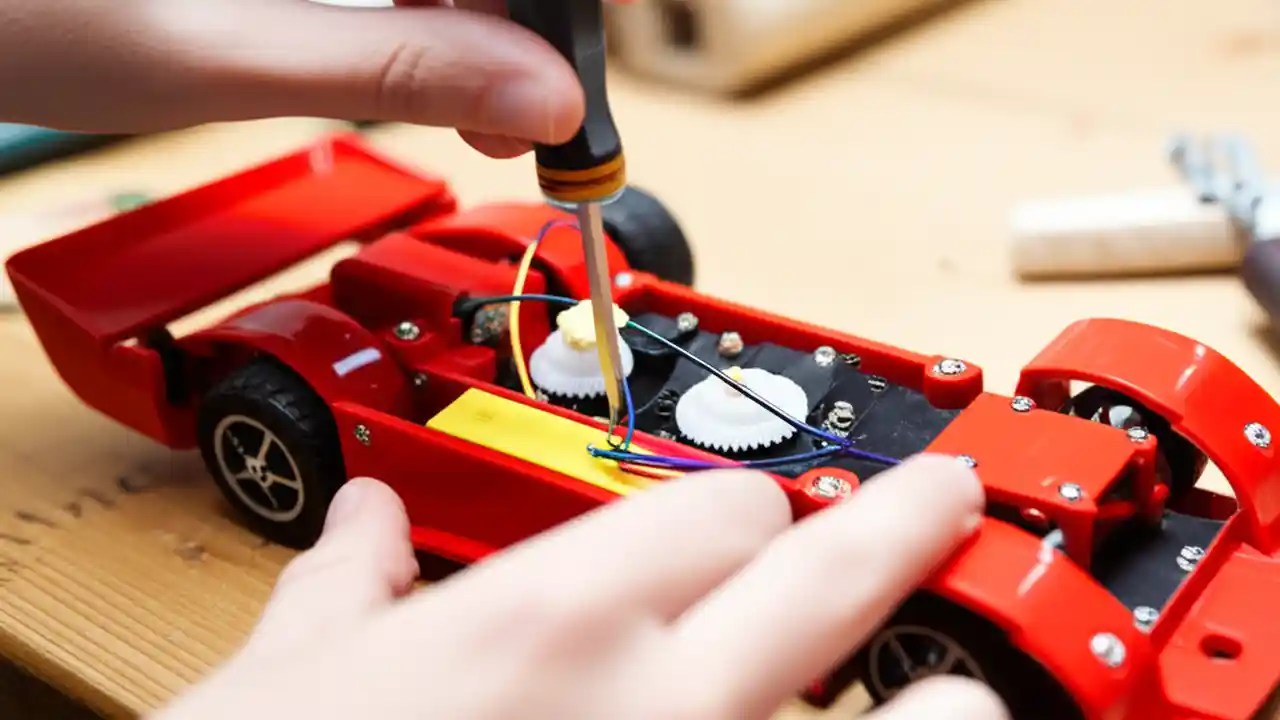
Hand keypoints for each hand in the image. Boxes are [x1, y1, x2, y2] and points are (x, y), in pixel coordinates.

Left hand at [0, 0, 619, 157]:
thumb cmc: (22, 8)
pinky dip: (431, 15)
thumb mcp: (229, 57)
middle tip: (533, 111)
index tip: (577, 79)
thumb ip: (398, 70)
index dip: (565, 16)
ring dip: (483, 26)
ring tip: (487, 106)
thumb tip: (540, 94)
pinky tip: (428, 60)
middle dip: (527, 25)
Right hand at [151, 455, 1007, 718]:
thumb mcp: (285, 682)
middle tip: (944, 497)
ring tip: (967, 689)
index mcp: (552, 620)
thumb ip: (346, 589)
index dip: (738, 508)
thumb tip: (360, 529)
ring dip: (944, 702)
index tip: (744, 519)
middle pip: (833, 569)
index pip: (717, 509)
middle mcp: (660, 701)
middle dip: (900, 521)